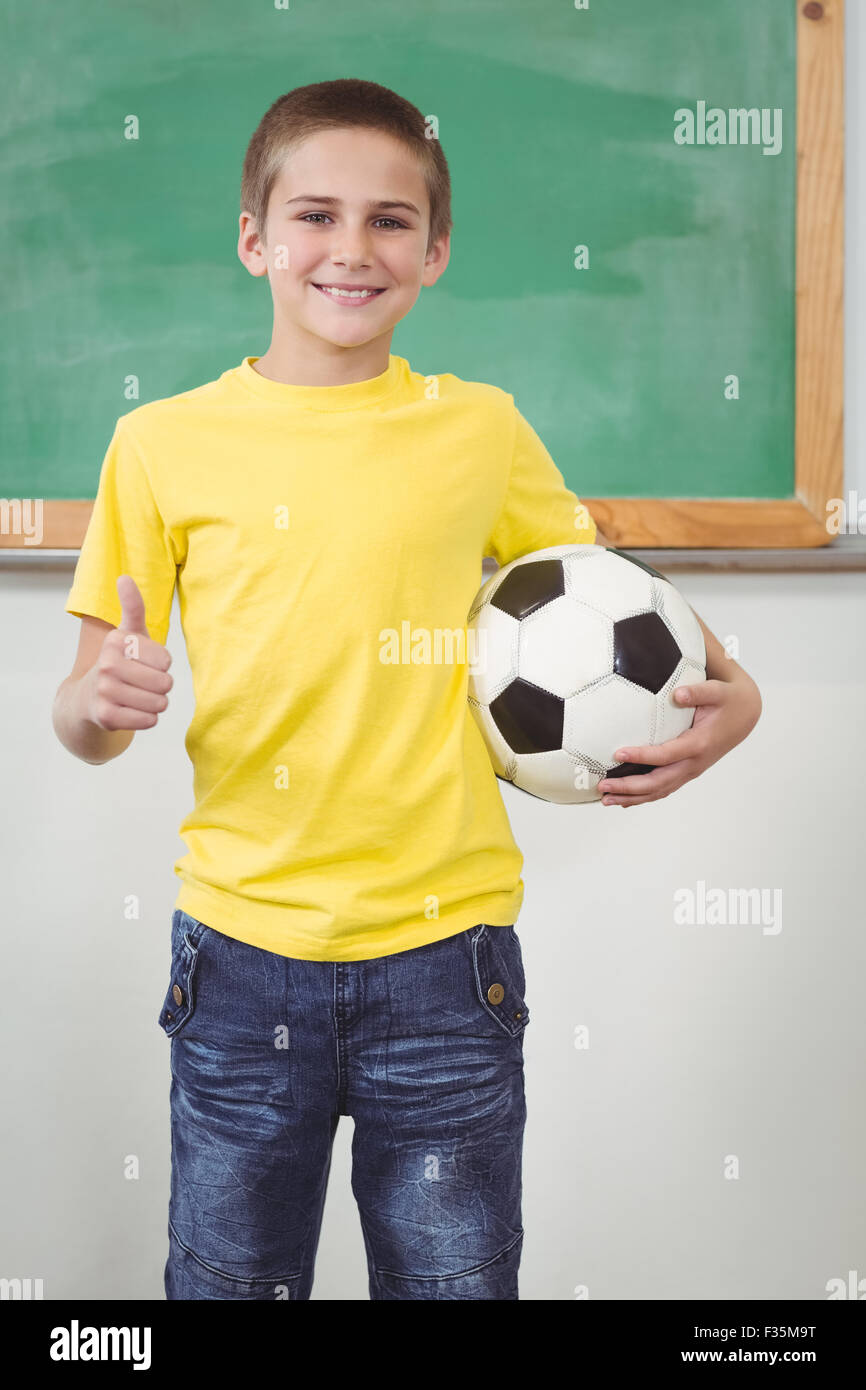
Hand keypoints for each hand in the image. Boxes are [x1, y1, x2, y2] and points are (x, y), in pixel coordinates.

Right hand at [83, 575, 172, 731]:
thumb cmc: (120, 662)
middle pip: (165, 683)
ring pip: (159, 703)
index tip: (142, 663)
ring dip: (155, 703)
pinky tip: (131, 710)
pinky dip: (147, 718)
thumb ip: (133, 606)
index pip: (166, 660)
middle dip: (161, 686)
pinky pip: (149, 721)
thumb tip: (124, 578)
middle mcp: (107, 664)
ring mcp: (104, 691)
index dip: (161, 665)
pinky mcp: (106, 716)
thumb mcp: (128, 634)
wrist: (88, 699)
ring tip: (137, 696)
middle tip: (142, 683)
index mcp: (116, 641)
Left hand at [596, 674, 761, 807]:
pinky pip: (663, 788)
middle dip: (629, 787)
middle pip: (658, 783)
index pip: (666, 755)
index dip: (642, 757)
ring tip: (605, 800)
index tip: (618, 753)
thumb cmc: (728, 700)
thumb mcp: (717, 691)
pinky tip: (624, 799)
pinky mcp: (687, 772)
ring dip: (632, 797)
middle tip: (602, 786)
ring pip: (659, 791)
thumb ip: (698, 692)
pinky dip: (643, 797)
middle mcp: (694, 763)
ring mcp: (690, 771)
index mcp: (698, 744)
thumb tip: (678, 693)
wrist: (745, 715)